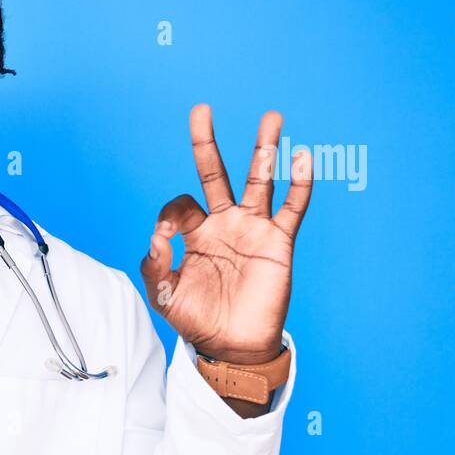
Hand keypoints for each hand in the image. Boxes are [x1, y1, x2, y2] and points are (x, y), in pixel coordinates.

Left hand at [139, 104, 312, 364]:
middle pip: (215, 173)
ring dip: (264, 148)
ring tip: (271, 117)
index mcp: (194, 234)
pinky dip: (299, 184)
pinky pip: (292, 207)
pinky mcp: (278, 241)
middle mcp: (224, 223)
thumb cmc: (198, 320)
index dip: (170, 213)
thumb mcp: (163, 294)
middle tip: (200, 109)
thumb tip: (157, 235)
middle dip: (206, 142)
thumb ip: (153, 264)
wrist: (232, 345)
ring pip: (258, 180)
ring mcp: (252, 229)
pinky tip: (302, 158)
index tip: (165, 236)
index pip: (181, 203)